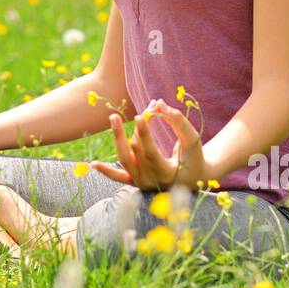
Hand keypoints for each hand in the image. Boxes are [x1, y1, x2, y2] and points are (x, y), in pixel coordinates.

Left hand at [91, 98, 211, 190]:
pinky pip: (118, 177)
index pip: (150, 152)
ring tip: (114, 118)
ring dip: (120, 138)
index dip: (144, 134)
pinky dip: (106, 170)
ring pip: (125, 159)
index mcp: (167, 174)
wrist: (194, 177)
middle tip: (134, 112)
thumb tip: (158, 103)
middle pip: (136, 152)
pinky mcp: (135, 183)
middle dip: (137, 130)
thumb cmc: (194, 156)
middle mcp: (151, 182)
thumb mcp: (192, 139)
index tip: (142, 114)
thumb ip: (178, 121)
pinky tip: (94, 163)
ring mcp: (141, 184)